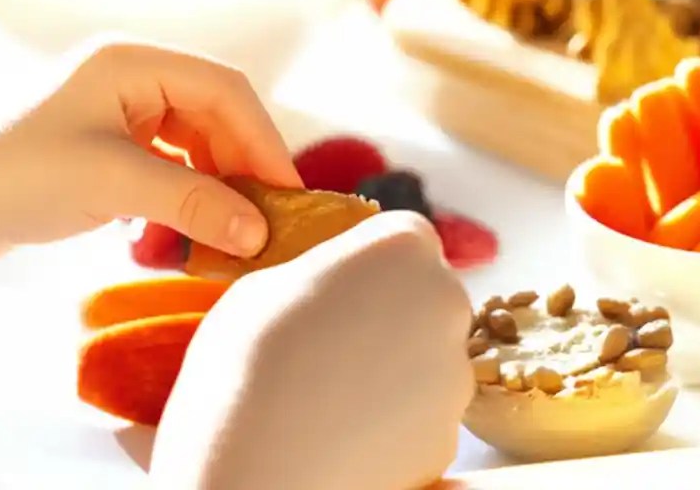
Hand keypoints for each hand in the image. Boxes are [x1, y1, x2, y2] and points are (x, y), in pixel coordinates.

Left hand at [0, 40, 301, 256]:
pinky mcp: (103, 149)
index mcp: (134, 62)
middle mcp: (130, 78)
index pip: (226, 90)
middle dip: (240, 170)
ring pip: (193, 146)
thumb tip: (260, 233)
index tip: (287, 195)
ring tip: (223, 236)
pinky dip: (180, 200)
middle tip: (264, 222)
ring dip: (211, 190)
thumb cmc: (20, 174)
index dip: (263, 141)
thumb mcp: (115, 185)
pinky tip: (176, 236)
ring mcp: (116, 113)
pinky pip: (165, 168)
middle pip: (214, 117)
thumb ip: (193, 203)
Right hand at [150, 211, 472, 489]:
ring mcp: (454, 376)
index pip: (403, 234)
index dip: (367, 260)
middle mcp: (445, 304)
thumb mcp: (261, 288)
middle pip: (424, 296)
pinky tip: (342, 432)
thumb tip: (329, 286)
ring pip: (426, 359)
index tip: (336, 285)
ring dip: (390, 369)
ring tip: (326, 395)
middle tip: (326, 342)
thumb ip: (315, 274)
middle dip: (386, 313)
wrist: (256, 478)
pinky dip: (392, 422)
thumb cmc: (244, 370)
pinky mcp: (450, 439)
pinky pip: (422, 415)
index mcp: (400, 250)